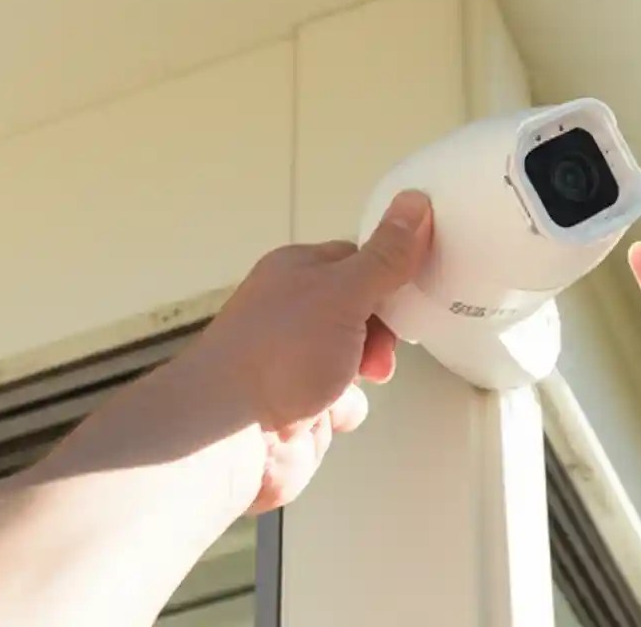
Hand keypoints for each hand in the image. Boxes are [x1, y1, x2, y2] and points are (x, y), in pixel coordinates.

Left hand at [165, 190, 431, 512]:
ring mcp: (294, 362)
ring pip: (356, 359)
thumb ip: (386, 257)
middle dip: (380, 334)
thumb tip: (416, 202)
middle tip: (377, 350)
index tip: (415, 294)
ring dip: (361, 374)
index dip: (390, 276)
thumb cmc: (277, 354)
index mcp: (297, 272)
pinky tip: (322, 414)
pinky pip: (341, 403)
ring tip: (346, 384)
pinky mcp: (299, 405)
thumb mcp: (344, 294)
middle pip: (363, 312)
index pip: (359, 260)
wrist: (224, 437)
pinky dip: (340, 411)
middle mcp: (293, 313)